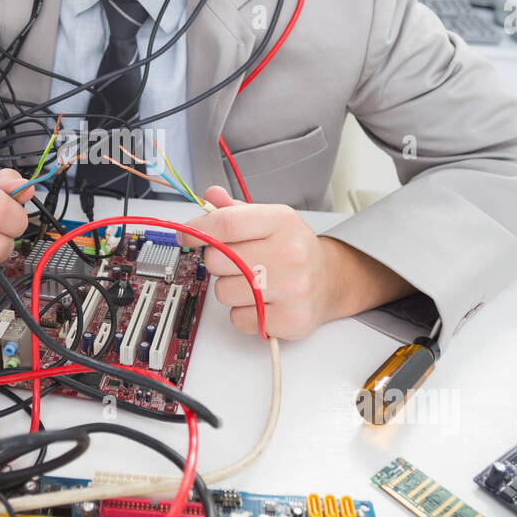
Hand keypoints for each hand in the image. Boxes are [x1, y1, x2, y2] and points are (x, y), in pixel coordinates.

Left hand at [177, 185, 334, 339]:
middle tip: (238, 262)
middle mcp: (290, 253)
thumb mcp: (270, 220)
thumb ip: (236, 210)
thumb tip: (210, 196)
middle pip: (218, 259)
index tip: (185, 235)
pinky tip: (263, 302)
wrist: (331, 281)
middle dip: (218, 262)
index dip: (198, 229)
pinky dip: (244, 313)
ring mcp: (292, 289)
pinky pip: (239, 318)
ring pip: (224, 291)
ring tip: (254, 283)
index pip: (228, 222)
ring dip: (230, 289)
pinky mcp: (290, 320)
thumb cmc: (294, 249)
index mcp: (282, 221)